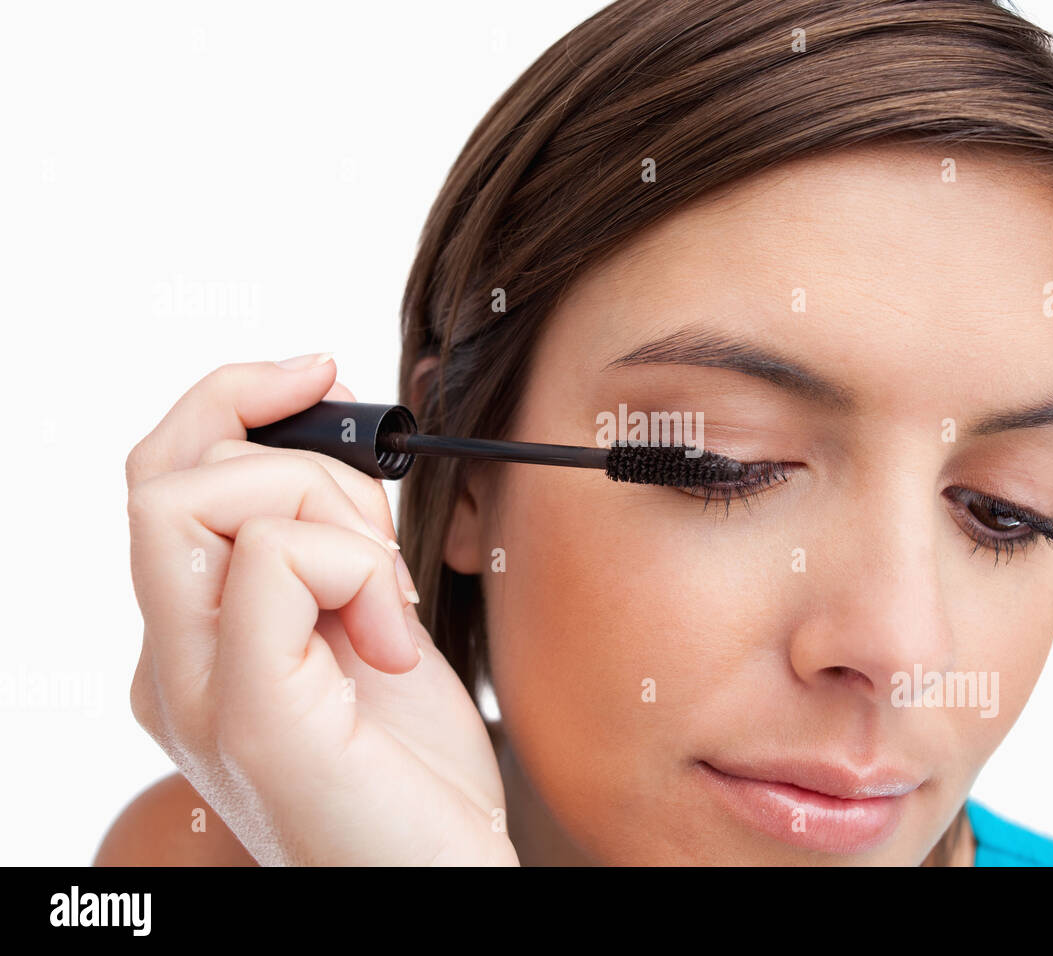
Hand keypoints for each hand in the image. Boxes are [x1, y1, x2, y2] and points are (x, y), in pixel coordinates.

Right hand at [124, 354, 516, 864]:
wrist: (441, 881)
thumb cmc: (415, 774)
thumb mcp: (371, 629)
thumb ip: (330, 552)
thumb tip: (331, 448)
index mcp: (194, 642)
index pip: (161, 479)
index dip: (234, 400)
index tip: (319, 371)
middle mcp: (173, 666)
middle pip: (161, 471)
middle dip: (294, 453)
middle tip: (375, 531)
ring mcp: (199, 694)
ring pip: (205, 495)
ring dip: (334, 513)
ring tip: (389, 606)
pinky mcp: (252, 718)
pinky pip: (273, 560)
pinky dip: (356, 567)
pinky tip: (395, 643)